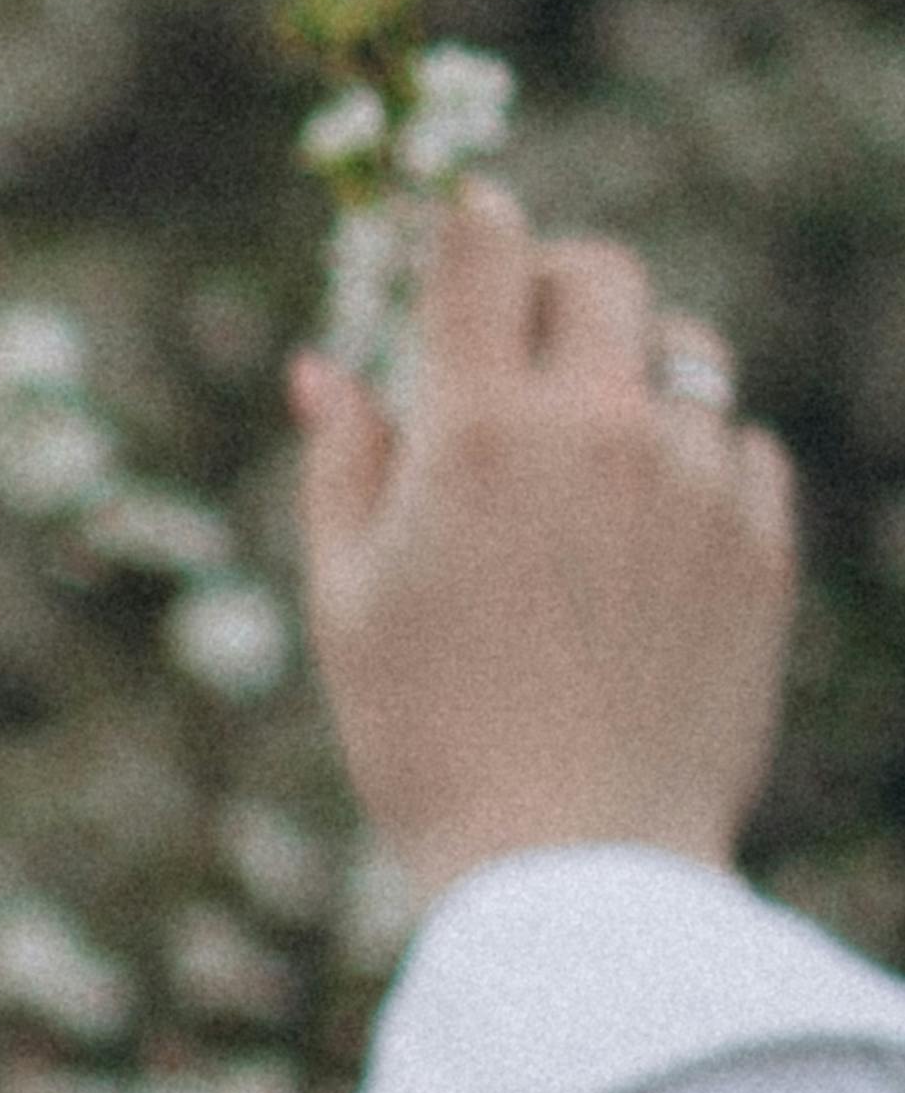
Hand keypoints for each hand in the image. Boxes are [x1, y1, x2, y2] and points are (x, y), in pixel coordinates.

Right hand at [289, 180, 798, 910]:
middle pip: (600, 271)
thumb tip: (330, 364)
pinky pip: (743, 445)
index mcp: (478, 430)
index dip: (465, 224)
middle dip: (554, 286)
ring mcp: (697, 483)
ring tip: (591, 459)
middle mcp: (601, 429)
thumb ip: (342, 463)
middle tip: (518, 350)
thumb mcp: (347, 600)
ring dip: (634, 374)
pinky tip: (648, 536)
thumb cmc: (428, 741)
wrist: (573, 869)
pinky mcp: (762, 544)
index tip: (458, 239)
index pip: (484, 245)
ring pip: (686, 352)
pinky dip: (698, 459)